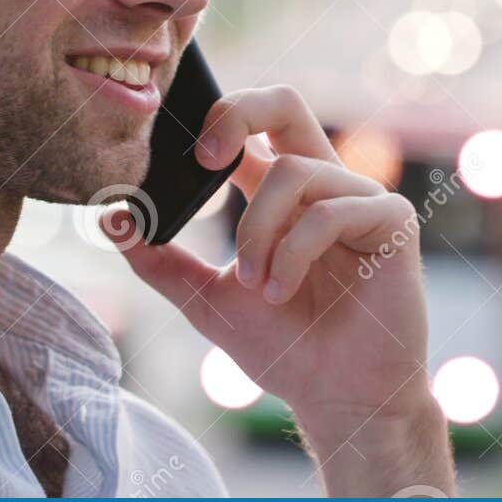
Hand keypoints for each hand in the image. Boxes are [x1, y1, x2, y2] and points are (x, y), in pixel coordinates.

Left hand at [105, 85, 454, 495]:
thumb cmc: (283, 347)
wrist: (337, 398)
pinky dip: (292, 252)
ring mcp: (359, 198)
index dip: (212, 122)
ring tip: (253, 286)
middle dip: (239, 113)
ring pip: (293, 172)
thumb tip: (109, 219)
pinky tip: (280, 291)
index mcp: (279, 193)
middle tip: (206, 158)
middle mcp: (320, 184)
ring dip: (258, 232)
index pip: (248, 127)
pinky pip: (330, 211)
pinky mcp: (391, 221)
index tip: (172, 157)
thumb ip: (160, 259)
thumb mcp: (204, 299)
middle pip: (285, 102)